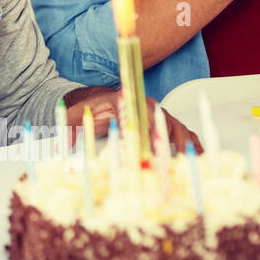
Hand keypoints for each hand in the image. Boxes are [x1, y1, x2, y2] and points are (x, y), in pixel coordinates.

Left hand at [64, 88, 201, 153]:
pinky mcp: (162, 121)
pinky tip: (198, 154)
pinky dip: (190, 140)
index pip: (138, 114)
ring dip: (182, 141)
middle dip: (165, 140)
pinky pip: (179, 129)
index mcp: (123, 100)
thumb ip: (69, 128)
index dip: (145, 131)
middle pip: (160, 121)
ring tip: (189, 159)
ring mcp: (156, 112)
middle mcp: (143, 104)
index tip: (147, 147)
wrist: (98, 104)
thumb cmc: (89, 111)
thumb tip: (62, 144)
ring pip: (174, 125)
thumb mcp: (76, 118)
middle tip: (169, 159)